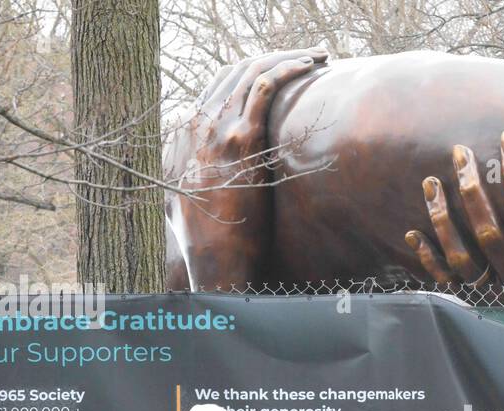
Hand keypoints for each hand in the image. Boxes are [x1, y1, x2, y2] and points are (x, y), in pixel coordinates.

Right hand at [164, 48, 329, 288]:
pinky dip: (286, 69)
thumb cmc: (208, 244)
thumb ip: (190, 184)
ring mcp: (217, 129)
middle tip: (308, 58)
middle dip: (275, 57)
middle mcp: (196, 124)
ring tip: (318, 57)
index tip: (281, 72)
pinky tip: (309, 67)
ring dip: (288, 58)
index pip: (219, 85)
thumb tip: (198, 183)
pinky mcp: (240, 140)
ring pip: (252, 71)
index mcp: (185, 136)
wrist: (212, 260)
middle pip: (236, 71)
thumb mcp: (186, 206)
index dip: (253, 73)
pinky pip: (263, 87)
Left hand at [405, 130, 503, 291]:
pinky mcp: (486, 303)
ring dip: (443, 219)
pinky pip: (450, 285)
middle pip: (487, 231)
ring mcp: (500, 296)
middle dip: (471, 187)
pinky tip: (415, 234)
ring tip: (431, 182)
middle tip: (460, 151)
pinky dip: (430, 262)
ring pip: (462, 258)